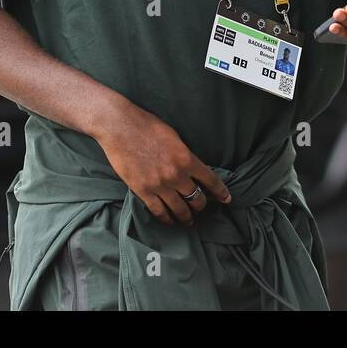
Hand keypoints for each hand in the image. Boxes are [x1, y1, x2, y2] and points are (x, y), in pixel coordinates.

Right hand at [97, 102, 231, 226]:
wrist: (120, 127)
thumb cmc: (147, 126)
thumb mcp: (174, 137)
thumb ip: (184, 155)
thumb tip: (192, 168)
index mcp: (187, 158)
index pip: (210, 180)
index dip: (221, 192)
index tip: (226, 199)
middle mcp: (176, 175)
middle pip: (196, 198)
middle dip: (201, 205)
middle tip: (201, 208)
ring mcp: (159, 185)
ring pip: (179, 209)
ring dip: (186, 217)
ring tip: (188, 221)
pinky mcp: (142, 191)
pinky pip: (159, 211)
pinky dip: (166, 218)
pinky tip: (169, 220)